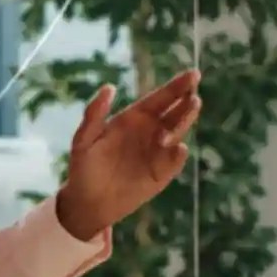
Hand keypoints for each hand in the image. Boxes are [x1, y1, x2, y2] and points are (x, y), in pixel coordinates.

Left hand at [57, 70, 201, 240]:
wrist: (89, 202)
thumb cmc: (84, 166)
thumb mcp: (84, 139)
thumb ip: (94, 114)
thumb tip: (109, 87)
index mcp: (133, 118)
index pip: (159, 98)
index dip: (176, 86)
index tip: (193, 73)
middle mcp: (151, 131)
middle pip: (175, 112)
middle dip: (186, 102)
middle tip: (193, 96)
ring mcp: (159, 152)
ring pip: (179, 132)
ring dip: (184, 123)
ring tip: (187, 113)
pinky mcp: (163, 173)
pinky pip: (174, 161)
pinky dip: (178, 154)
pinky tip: (177, 147)